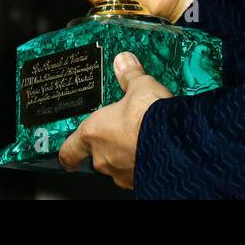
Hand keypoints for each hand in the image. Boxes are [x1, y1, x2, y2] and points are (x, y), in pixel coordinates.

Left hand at [58, 51, 171, 187]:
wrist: (176, 144)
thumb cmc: (150, 117)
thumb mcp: (140, 86)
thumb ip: (129, 75)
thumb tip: (123, 61)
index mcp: (93, 132)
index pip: (69, 150)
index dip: (68, 152)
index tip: (68, 154)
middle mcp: (103, 157)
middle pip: (96, 156)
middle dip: (108, 145)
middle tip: (121, 133)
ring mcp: (121, 173)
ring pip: (117, 166)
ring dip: (125, 155)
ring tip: (141, 140)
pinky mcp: (139, 183)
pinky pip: (135, 174)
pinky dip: (141, 164)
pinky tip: (154, 152)